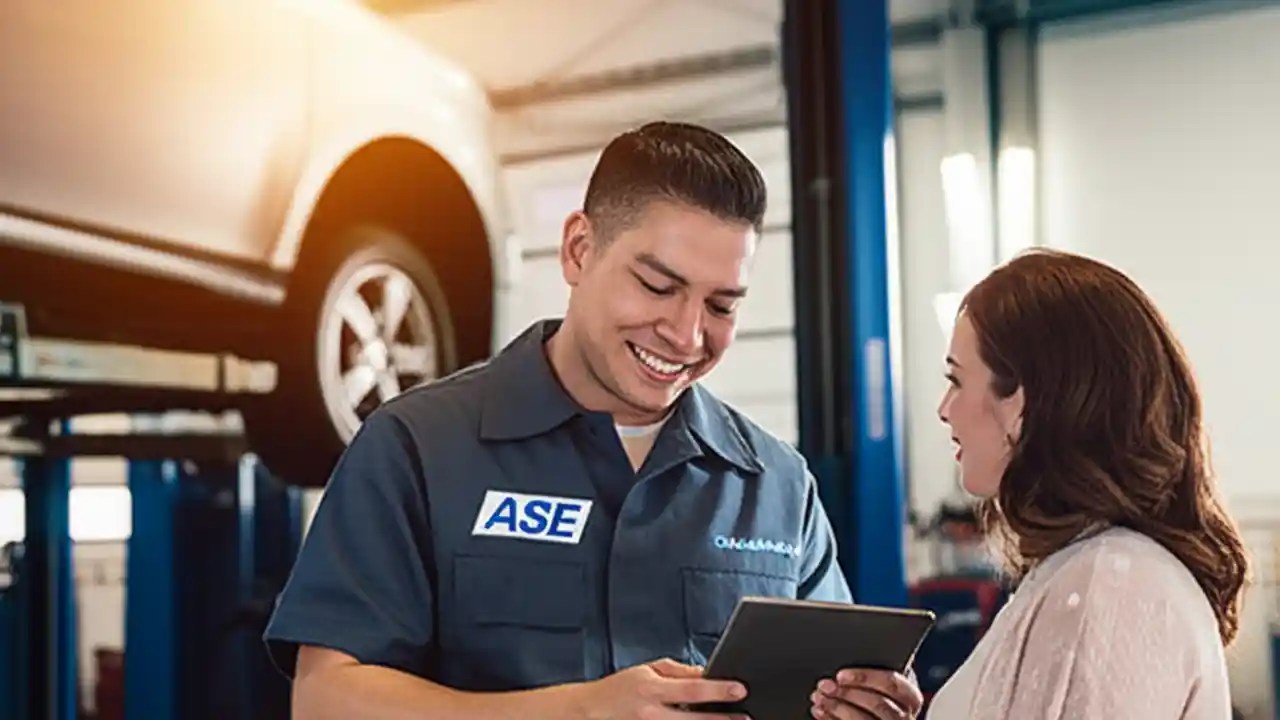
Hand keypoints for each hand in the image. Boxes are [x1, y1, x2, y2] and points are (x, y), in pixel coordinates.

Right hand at [572, 658, 749, 719]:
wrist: (588, 713)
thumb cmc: (619, 689)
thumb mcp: (647, 670)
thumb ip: (678, 672)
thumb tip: (706, 673)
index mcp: (651, 689)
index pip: (692, 689)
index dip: (718, 690)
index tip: (740, 689)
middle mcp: (651, 714)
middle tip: (746, 717)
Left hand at [809, 668, 922, 719]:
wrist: (884, 714)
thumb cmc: (879, 689)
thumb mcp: (884, 678)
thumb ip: (875, 667)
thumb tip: (847, 656)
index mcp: (910, 696)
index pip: (891, 684)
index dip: (865, 678)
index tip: (841, 675)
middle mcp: (905, 717)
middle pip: (877, 704)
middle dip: (847, 693)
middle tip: (825, 685)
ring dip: (837, 708)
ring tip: (819, 697)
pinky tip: (820, 710)